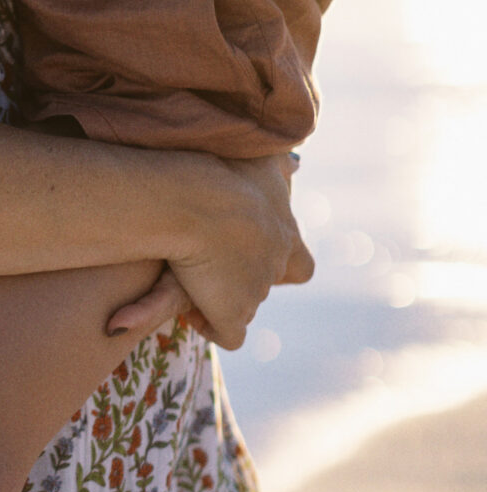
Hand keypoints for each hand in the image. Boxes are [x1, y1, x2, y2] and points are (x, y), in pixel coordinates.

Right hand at [139, 152, 311, 348]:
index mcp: (285, 233)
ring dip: (222, 293)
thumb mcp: (263, 159)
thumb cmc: (225, 171)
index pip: (299, 264)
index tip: (246, 247)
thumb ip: (281, 163)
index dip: (279, 262)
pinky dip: (211, 324)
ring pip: (244, 304)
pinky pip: (227, 332)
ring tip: (192, 274)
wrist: (196, 198)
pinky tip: (192, 307)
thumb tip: (296, 163)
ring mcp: (255, 294)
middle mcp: (275, 265)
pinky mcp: (232, 315)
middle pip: (265, 282)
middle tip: (215, 257)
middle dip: (244, 275)